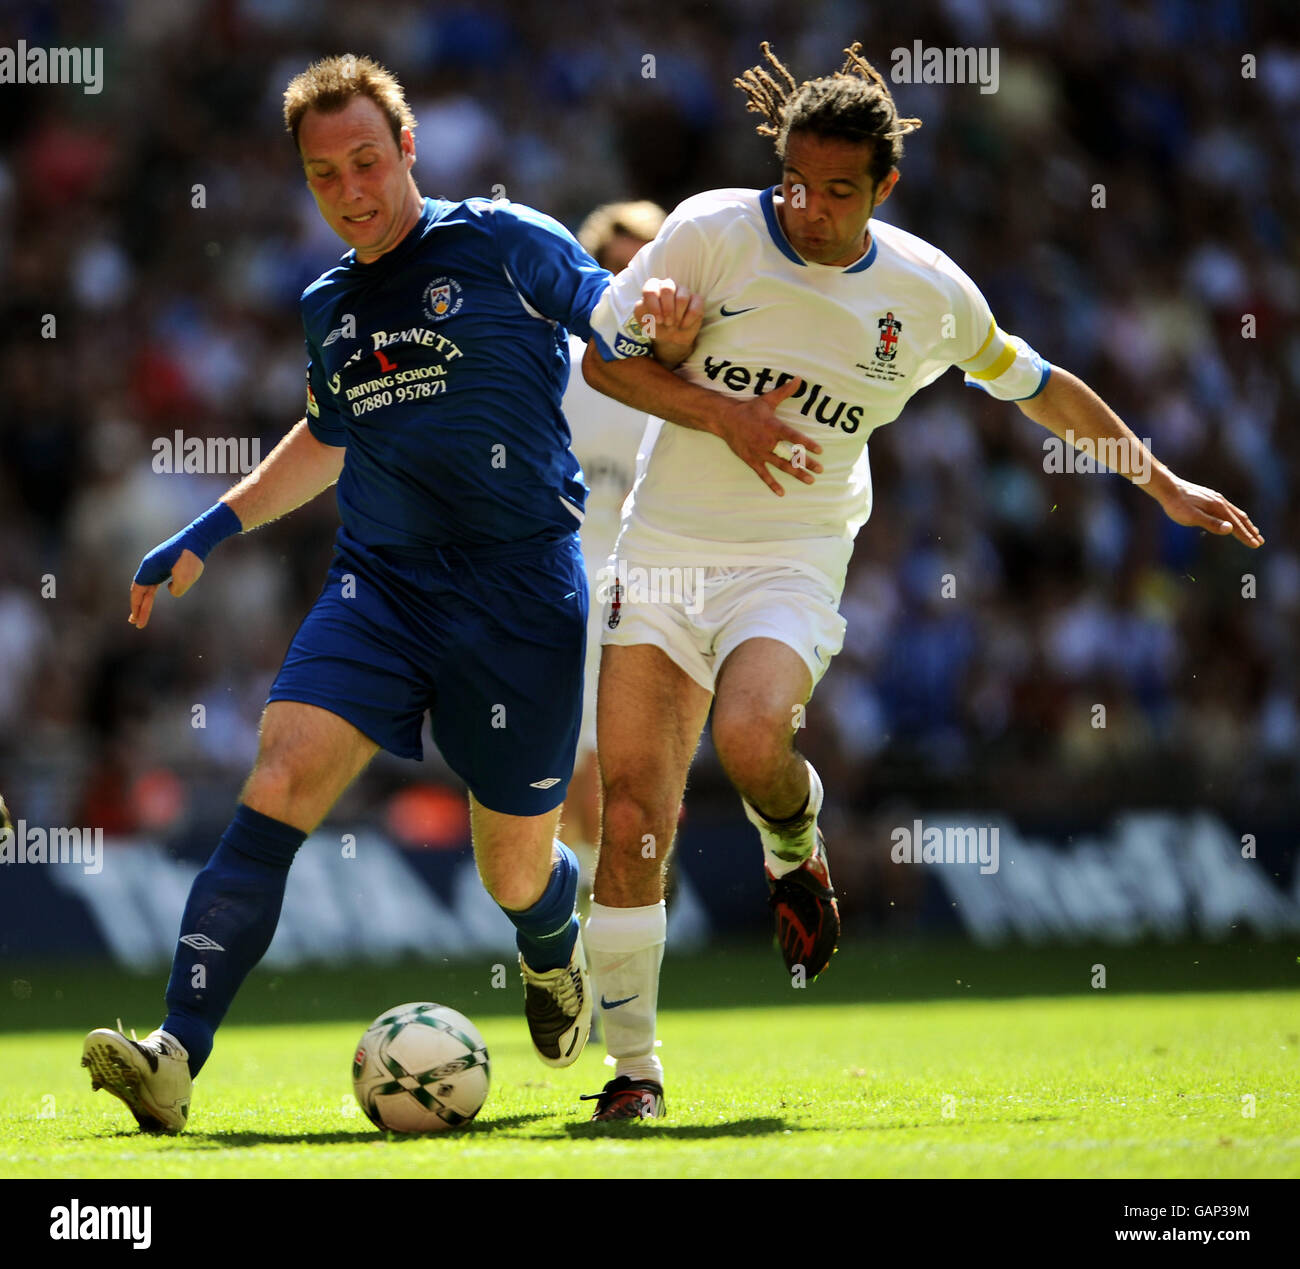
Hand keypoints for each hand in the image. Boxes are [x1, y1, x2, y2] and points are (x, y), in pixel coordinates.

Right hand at [130, 548, 203, 628]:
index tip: (135, 619)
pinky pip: (154, 582)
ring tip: (139, 614)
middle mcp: (149, 567)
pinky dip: (150, 593)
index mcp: (149, 569)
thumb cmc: (191, 557)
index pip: (138, 592)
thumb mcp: (186, 578)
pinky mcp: (165, 565)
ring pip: (146, 588)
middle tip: (136, 623)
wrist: (198, 538)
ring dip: (143, 601)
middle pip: (140, 592)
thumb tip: (171, 590)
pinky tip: (150, 599)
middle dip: (138, 608)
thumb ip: (176, 589)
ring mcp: (156, 566)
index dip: (136, 606)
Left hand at [634, 277, 703, 368]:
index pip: (650, 289)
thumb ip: (639, 309)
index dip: (654, 306)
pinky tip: (683, 325)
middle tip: (667, 323)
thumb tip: (645, 303)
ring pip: (682, 298)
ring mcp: (683, 291)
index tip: (658, 320)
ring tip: (675, 324)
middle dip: (667, 310)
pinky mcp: (696, 300)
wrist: (669, 338)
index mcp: (653, 287)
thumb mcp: (642, 318)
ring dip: (678, 316)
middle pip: (667, 288)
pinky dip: (688, 319)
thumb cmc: (655, 325)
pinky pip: (695, 306)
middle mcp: (668, 286)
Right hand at [714, 376, 823, 494]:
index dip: (806, 443)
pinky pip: (763, 474)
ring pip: (780, 465)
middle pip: (789, 454)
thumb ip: (784, 392)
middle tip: (820, 469)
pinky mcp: (751, 460)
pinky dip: (772, 484)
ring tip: (810, 480)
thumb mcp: (767, 400)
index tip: (819, 450)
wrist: (725, 420)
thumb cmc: (749, 410)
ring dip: (796, 473)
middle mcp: (767, 441)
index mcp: (773, 426)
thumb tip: (799, 379)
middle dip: (806, 463)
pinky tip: (782, 492)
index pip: (793, 436)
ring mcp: (759, 452)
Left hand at [1153, 473, 1263, 547]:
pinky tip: (1233, 518)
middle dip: (1250, 531)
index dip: (1246, 536)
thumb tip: (1230, 529)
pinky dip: (1236, 516)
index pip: (1236, 526)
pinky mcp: (1210, 497)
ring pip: (1235, 512)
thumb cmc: (1177, 505)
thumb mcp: (1192, 517)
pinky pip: (1228, 508)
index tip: (1256, 545)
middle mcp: (1221, 502)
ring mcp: (1216, 498)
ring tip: (1253, 531)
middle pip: (1240, 519)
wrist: (1167, 487)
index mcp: (1218, 508)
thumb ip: (1211, 523)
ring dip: (1245, 523)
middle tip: (1260, 541)